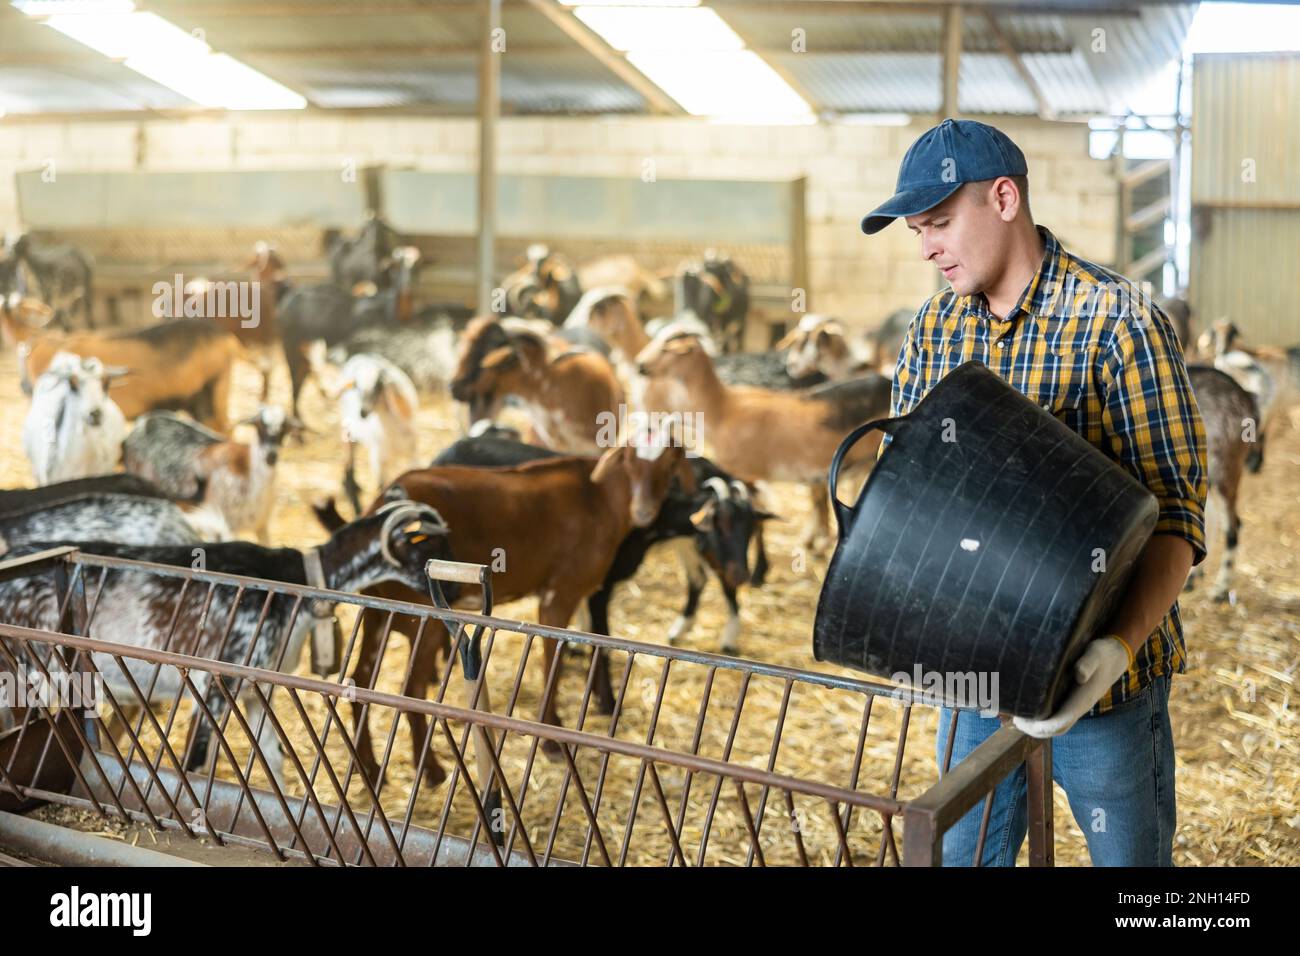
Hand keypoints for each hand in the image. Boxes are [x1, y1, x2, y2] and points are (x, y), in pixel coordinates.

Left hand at [1012, 635, 1132, 738]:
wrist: (1115, 656)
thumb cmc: (1103, 654)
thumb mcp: (1095, 653)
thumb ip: (1088, 663)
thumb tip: (1080, 674)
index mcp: (1082, 700)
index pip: (1061, 722)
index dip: (1042, 726)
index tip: (1024, 722)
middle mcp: (1079, 707)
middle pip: (1057, 729)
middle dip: (1035, 730)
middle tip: (1016, 721)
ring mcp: (1076, 706)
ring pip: (1057, 725)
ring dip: (1038, 727)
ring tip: (1018, 719)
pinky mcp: (1073, 701)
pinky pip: (1058, 717)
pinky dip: (1043, 719)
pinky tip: (1030, 710)